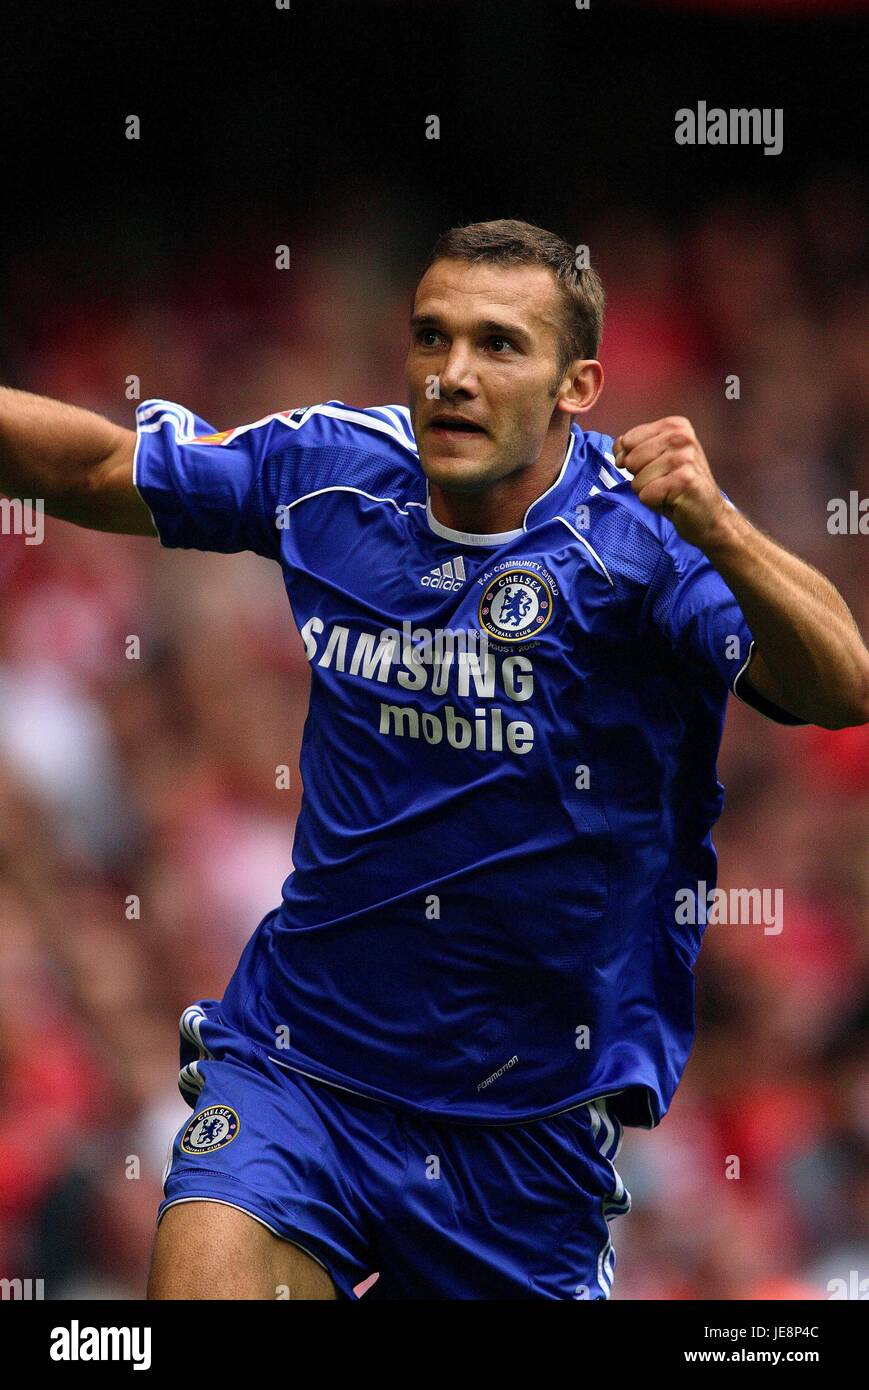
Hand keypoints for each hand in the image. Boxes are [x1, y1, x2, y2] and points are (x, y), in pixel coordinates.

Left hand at [613, 416, 729, 549]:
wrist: (708, 515)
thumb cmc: (678, 486)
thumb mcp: (654, 459)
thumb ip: (633, 448)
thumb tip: (618, 448)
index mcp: (675, 426)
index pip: (628, 440)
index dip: (631, 459)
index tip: (654, 467)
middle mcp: (682, 437)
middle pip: (631, 460)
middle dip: (641, 477)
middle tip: (664, 482)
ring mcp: (685, 458)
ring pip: (637, 480)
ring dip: (648, 492)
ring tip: (669, 491)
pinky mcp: (684, 480)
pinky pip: (646, 495)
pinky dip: (654, 503)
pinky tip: (673, 500)